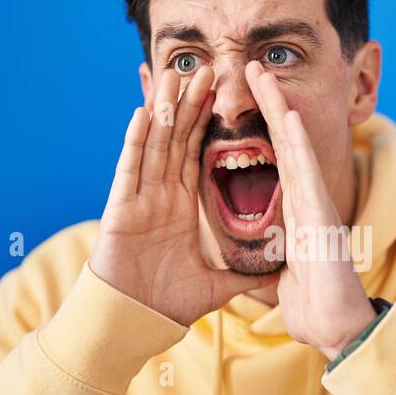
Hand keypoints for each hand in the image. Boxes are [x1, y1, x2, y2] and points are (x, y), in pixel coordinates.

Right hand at [89, 65, 276, 325]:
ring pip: (154, 144)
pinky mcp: (121, 210)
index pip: (195, 154)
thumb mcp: (216, 284)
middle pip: (176, 139)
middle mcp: (160, 196)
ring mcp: (139, 200)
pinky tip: (143, 112)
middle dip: (189, 104)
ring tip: (174, 75)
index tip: (219, 94)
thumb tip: (274, 275)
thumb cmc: (167, 304)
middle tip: (204, 69)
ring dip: (163, 109)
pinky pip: (130, 169)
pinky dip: (136, 141)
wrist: (135, 325)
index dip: (206, 124)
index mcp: (181, 207)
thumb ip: (242, 273)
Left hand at [244, 60, 376, 359]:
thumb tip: (255, 263)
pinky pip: (306, 170)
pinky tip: (288, 112)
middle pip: (283, 140)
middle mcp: (306, 198)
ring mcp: (315, 202)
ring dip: (278, 106)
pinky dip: (298, 140)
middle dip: (267, 101)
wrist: (336, 328)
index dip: (259, 127)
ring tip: (262, 72)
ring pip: (294, 145)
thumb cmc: (313, 305)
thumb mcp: (280, 273)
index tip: (242, 100)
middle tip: (251, 66)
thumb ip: (270, 260)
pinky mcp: (321, 213)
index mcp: (294, 209)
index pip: (274, 159)